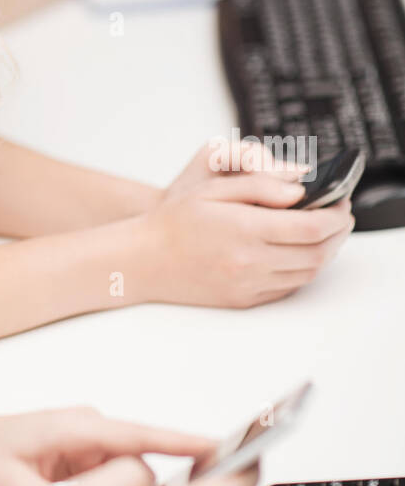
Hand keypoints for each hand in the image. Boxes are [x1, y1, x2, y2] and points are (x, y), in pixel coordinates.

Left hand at [0, 410, 217, 485]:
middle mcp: (84, 428)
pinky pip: (108, 477)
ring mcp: (81, 441)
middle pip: (142, 460)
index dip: (186, 443)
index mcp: (75, 427)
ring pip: (126, 472)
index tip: (222, 448)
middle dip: (159, 484)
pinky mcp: (76, 456)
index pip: (142, 436)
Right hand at [136, 141, 353, 308]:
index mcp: (245, 230)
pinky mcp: (244, 299)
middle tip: (342, 216)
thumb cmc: (174, 220)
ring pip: (306, 273)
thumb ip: (260, 186)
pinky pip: (288, 287)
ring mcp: (249, 285)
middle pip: (317, 253)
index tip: (341, 202)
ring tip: (326, 232)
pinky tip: (300, 253)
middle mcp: (251, 262)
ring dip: (325, 253)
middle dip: (338, 234)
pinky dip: (304, 270)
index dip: (335, 215)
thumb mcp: (213, 188)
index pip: (311, 227)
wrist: (145, 260)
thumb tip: (299, 190)